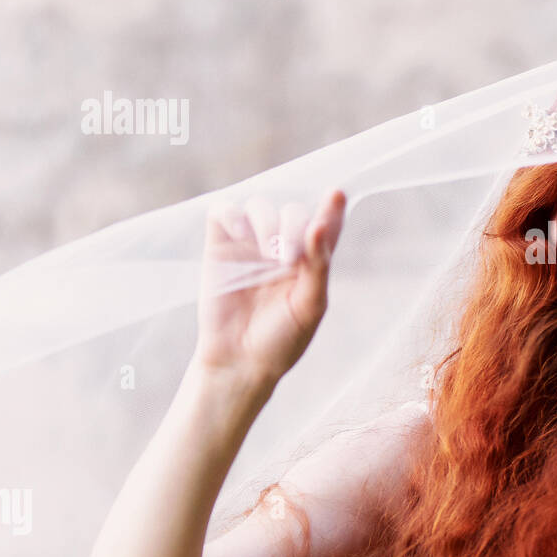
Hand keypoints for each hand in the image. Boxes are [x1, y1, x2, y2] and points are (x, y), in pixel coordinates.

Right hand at [194, 188, 346, 384]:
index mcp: (310, 260)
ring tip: (267, 254)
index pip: (325, 224)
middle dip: (292, 226)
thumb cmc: (281, 339)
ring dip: (266, 221)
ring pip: (260, 206)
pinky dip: (232, 214)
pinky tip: (241, 233)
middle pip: (292, 211)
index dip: (332, 208)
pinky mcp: (220, 248)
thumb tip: (318, 226)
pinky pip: (224, 212)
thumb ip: (318, 266)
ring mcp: (249, 246)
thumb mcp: (309, 307)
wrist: (239, 362)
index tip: (336, 194)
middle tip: (287, 258)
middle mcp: (281, 247)